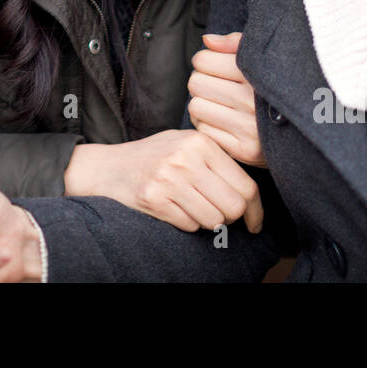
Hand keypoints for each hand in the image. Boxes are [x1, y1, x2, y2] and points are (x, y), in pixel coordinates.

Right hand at [63, 128, 262, 233]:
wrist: (110, 167)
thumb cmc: (155, 156)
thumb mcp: (186, 144)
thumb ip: (217, 159)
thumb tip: (252, 194)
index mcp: (201, 142)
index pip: (245, 185)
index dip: (256, 210)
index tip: (255, 223)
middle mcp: (186, 158)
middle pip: (233, 206)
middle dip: (231, 218)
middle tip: (222, 215)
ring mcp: (169, 178)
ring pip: (213, 219)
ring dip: (208, 221)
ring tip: (195, 208)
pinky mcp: (154, 198)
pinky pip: (190, 225)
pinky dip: (188, 223)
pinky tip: (177, 209)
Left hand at [188, 32, 266, 167]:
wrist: (303, 129)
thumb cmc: (275, 86)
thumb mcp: (264, 57)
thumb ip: (235, 43)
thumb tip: (207, 40)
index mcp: (258, 74)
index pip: (202, 60)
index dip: (204, 61)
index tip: (215, 66)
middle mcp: (253, 101)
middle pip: (195, 83)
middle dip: (202, 81)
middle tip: (217, 85)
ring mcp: (249, 128)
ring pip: (195, 107)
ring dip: (202, 103)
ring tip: (219, 103)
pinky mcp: (244, 149)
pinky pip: (203, 130)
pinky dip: (207, 124)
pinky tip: (222, 120)